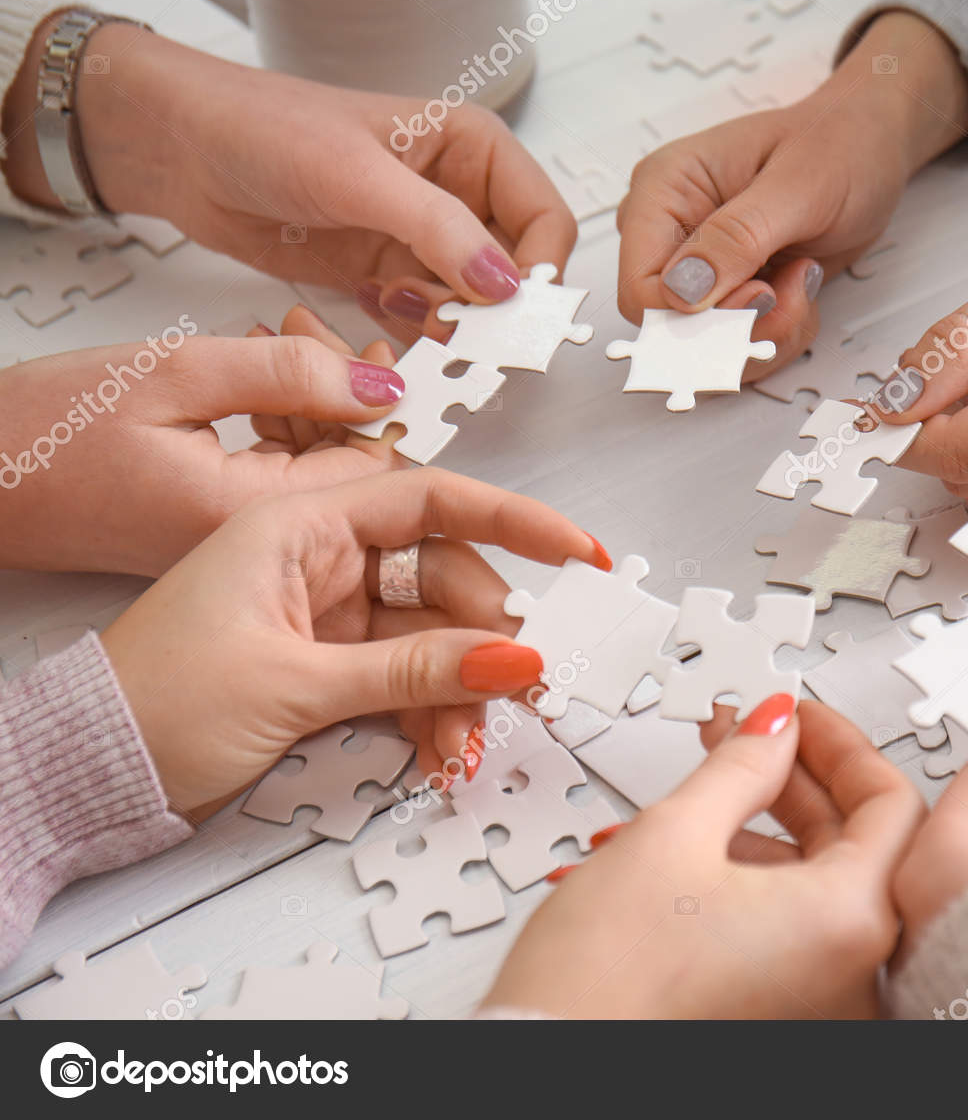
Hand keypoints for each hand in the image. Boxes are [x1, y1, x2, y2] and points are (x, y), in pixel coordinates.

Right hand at [0, 306, 408, 576]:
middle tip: (315, 330)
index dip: (386, 407)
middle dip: (348, 396)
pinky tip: (252, 377)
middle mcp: (252, 543)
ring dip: (310, 402)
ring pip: (311, 469)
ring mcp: (231, 540)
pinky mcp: (209, 528)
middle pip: (349, 472)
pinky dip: (274, 423)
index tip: (378, 353)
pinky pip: (271, 475)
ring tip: (280, 337)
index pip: (372, 474)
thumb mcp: (174, 374)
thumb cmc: (42, 433)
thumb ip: (287, 374)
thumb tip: (378, 383)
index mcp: (252, 515)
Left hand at [3, 21, 576, 344]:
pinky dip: (415, 337)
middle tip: (456, 331)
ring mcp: (424, 241)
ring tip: (400, 309)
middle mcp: (459, 196)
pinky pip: (427, 322)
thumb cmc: (264, 128)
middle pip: (515, 272)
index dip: (538, 270)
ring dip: (450, 326)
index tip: (511, 312)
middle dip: (493, 308)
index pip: (544, 220)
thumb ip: (438, 228)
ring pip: (474, 305)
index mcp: (472, 148)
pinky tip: (377, 316)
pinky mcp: (389, 276)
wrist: (183, 151)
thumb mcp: (359, 175)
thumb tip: (504, 284)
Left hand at [99, 469, 605, 818]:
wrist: (84, 771)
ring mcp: (326, 617)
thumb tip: (513, 655)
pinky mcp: (325, 669)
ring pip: (433, 641)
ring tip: (462, 748)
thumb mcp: (293, 684)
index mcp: (301, 526)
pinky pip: (407, 681)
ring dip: (461, 694)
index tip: (579, 553)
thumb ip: (413, 670)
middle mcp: (320, 562)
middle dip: (489, 641)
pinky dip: (430, 717)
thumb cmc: (150, 702)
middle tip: (527, 689)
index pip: (432, 499)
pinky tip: (440, 753)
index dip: (516, 521)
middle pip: (445, 583)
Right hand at [482, 698, 923, 1017]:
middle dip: (793, 783)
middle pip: (857, 845)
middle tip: (749, 739)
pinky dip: (748, 879)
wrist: (543, 1054)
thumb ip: (742, 765)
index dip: (840, 745)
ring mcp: (816, 998)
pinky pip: (788, 927)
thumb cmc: (606, 983)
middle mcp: (849, 972)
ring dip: (760, 828)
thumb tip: (772, 728)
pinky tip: (691, 847)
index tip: (797, 719)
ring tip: (703, 788)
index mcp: (848, 922)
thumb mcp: (675, 832)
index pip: (891, 804)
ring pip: (815, 884)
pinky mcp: (778, 1011)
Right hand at [616, 12, 967, 372]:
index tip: (758, 295)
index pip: (639, 286)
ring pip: (709, 346)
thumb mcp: (796, 187)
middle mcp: (673, 233)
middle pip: (673, 327)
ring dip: (768, 332)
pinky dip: (779, 332)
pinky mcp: (730, 291)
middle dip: (741, 327)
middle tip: (792, 290)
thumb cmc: (838, 145)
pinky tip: (801, 287)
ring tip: (803, 279)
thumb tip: (682, 291)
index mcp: (664, 189)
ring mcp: (701, 267)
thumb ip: (737, 239)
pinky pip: (740, 344)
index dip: (695, 314)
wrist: (869, 147)